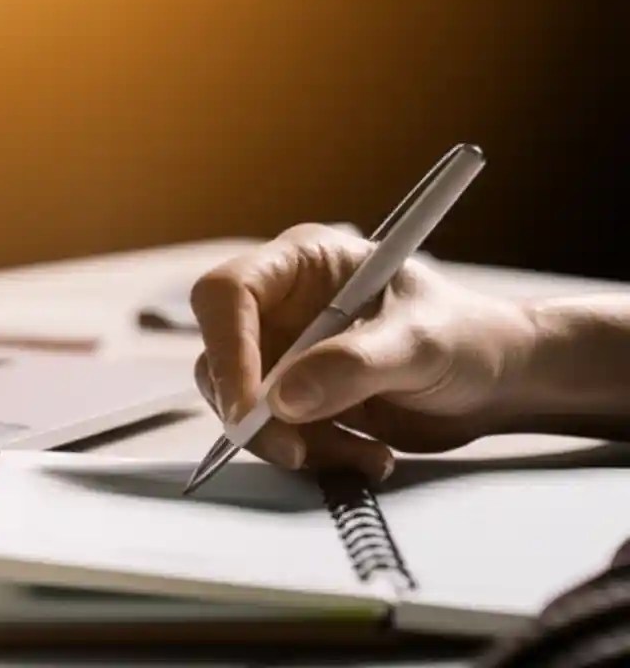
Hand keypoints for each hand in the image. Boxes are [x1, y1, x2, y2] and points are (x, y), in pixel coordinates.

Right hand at [191, 223, 537, 481]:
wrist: (497, 381)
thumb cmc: (469, 336)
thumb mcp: (420, 344)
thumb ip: (352, 367)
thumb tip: (283, 400)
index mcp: (303, 263)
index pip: (227, 294)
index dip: (226, 349)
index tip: (250, 409)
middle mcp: (282, 304)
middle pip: (221, 357)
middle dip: (256, 414)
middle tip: (297, 451)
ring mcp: (285, 352)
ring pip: (243, 405)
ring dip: (295, 441)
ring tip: (363, 453)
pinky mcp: (295, 397)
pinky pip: (275, 434)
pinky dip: (315, 454)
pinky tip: (368, 455)